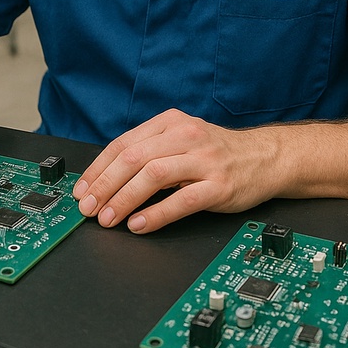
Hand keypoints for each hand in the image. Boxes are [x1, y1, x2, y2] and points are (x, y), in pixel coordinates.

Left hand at [72, 108, 272, 234]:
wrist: (266, 158)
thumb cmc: (217, 153)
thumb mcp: (182, 140)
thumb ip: (150, 152)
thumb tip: (106, 179)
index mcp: (171, 123)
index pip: (124, 143)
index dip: (98, 169)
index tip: (81, 190)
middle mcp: (186, 136)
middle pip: (134, 158)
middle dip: (105, 185)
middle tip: (89, 208)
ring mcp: (204, 160)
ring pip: (154, 175)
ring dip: (124, 199)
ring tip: (108, 219)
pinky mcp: (220, 185)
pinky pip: (182, 200)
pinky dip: (156, 214)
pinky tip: (139, 224)